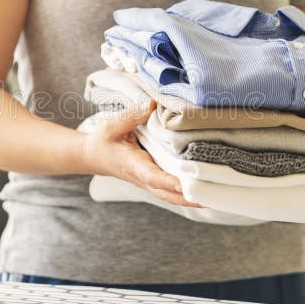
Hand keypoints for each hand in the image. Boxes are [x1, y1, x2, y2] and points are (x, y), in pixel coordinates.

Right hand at [81, 101, 201, 207]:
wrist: (92, 156)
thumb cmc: (102, 140)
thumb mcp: (113, 125)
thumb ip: (132, 115)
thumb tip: (153, 104)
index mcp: (132, 165)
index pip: (151, 176)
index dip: (167, 181)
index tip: (183, 185)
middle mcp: (141, 177)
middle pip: (166, 193)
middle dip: (186, 197)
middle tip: (209, 198)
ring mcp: (147, 182)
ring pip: (169, 196)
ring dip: (189, 199)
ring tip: (212, 197)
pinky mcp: (151, 180)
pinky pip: (169, 191)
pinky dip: (184, 194)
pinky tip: (202, 192)